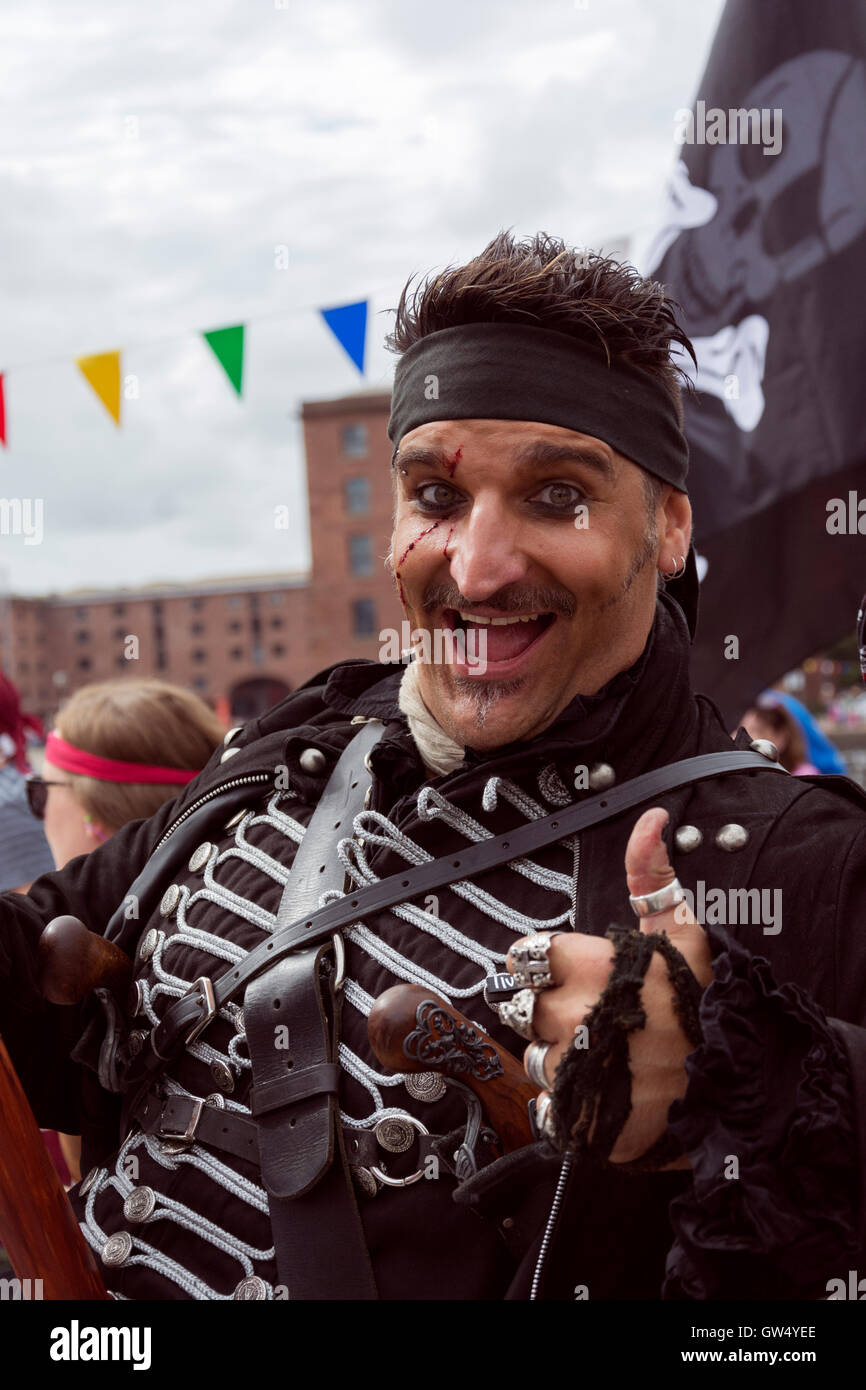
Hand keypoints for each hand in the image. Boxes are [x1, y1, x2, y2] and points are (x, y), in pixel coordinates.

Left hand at [506, 807, 712, 1164]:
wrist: (745, 1079)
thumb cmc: (707, 1000)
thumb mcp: (682, 929)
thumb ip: (650, 874)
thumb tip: (651, 819)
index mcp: (588, 966)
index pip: (524, 958)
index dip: (547, 966)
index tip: (574, 975)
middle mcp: (573, 1017)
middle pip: (526, 1010)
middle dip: (554, 1012)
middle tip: (600, 1019)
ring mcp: (576, 1073)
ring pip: (537, 1059)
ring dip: (562, 1059)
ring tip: (608, 1057)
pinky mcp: (582, 1122)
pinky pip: (548, 1111)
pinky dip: (568, 1107)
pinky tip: (602, 1093)